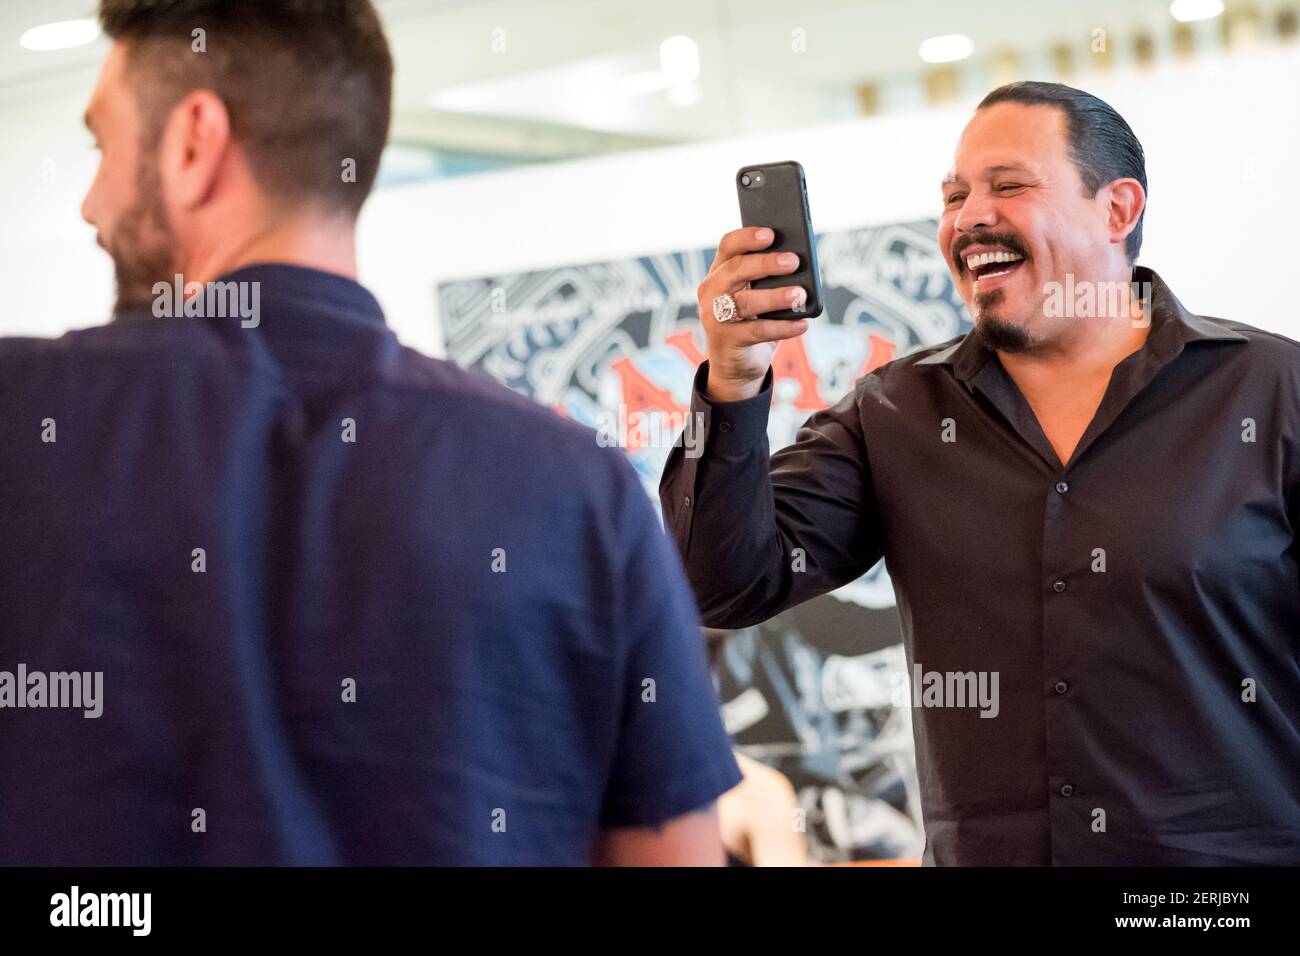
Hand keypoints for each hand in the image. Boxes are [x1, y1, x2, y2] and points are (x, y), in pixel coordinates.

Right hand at [697, 226, 809, 401]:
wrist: (737, 364)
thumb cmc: (752, 321)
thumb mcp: (757, 294)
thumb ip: (768, 279)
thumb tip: (799, 266)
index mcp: (720, 272)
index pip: (728, 246)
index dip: (747, 237)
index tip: (770, 234)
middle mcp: (712, 291)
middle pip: (736, 270)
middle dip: (766, 264)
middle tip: (793, 262)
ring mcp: (715, 316)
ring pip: (745, 302)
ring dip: (775, 296)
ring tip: (800, 294)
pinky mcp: (726, 341)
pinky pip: (756, 331)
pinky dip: (781, 327)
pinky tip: (801, 324)